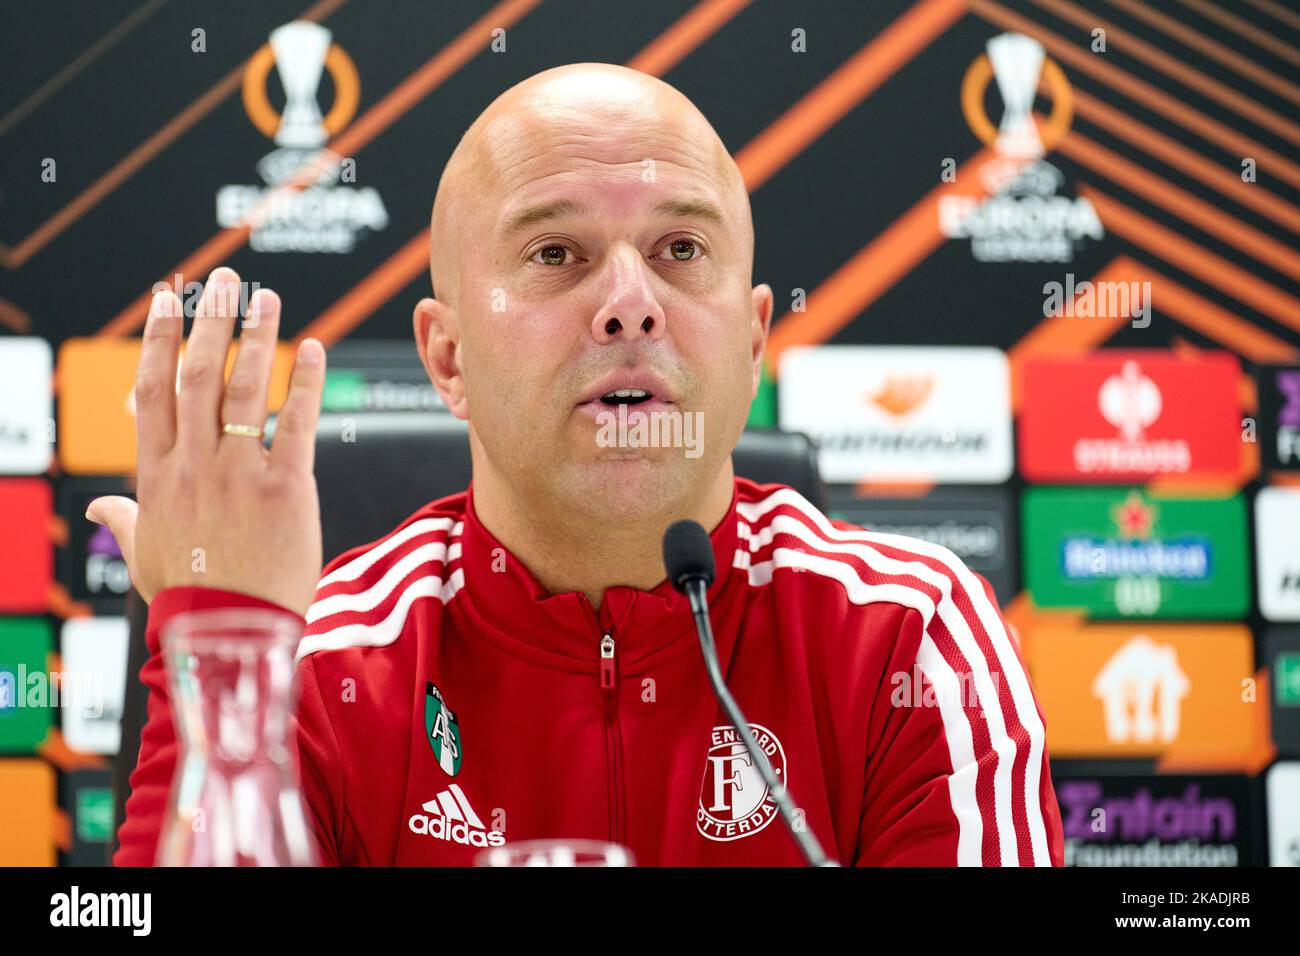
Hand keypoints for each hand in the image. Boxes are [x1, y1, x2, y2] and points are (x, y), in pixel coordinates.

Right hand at [86, 267, 325, 616]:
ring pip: (242, 389)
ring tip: (266, 297)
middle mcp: (193, 466)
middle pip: (195, 375)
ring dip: (256, 336)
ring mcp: (238, 474)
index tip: (167, 299)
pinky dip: (304, 382)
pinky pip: (294, 422)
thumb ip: (124, 521)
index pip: (153, 390)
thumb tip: (97, 509)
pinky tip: (313, 349)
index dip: (159, 339)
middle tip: (223, 278)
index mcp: (156, 475)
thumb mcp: (145, 556)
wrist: (232, 636)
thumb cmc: (189, 597)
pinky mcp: (285, 488)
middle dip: (208, 321)